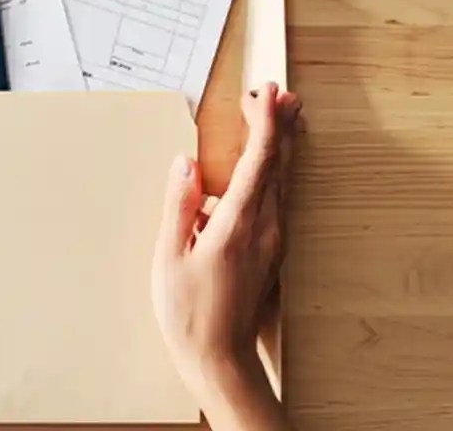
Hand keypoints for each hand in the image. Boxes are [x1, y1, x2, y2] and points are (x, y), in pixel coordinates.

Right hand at [152, 82, 298, 430]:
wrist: (220, 360)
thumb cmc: (188, 314)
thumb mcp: (168, 258)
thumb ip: (179, 205)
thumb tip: (187, 163)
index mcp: (238, 225)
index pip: (258, 161)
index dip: (264, 123)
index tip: (264, 93)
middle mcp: (265, 228)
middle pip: (279, 164)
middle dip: (280, 124)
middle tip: (280, 92)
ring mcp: (272, 241)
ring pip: (283, 180)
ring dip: (282, 145)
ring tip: (284, 115)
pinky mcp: (271, 252)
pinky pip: (279, 199)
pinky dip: (276, 171)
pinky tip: (269, 167)